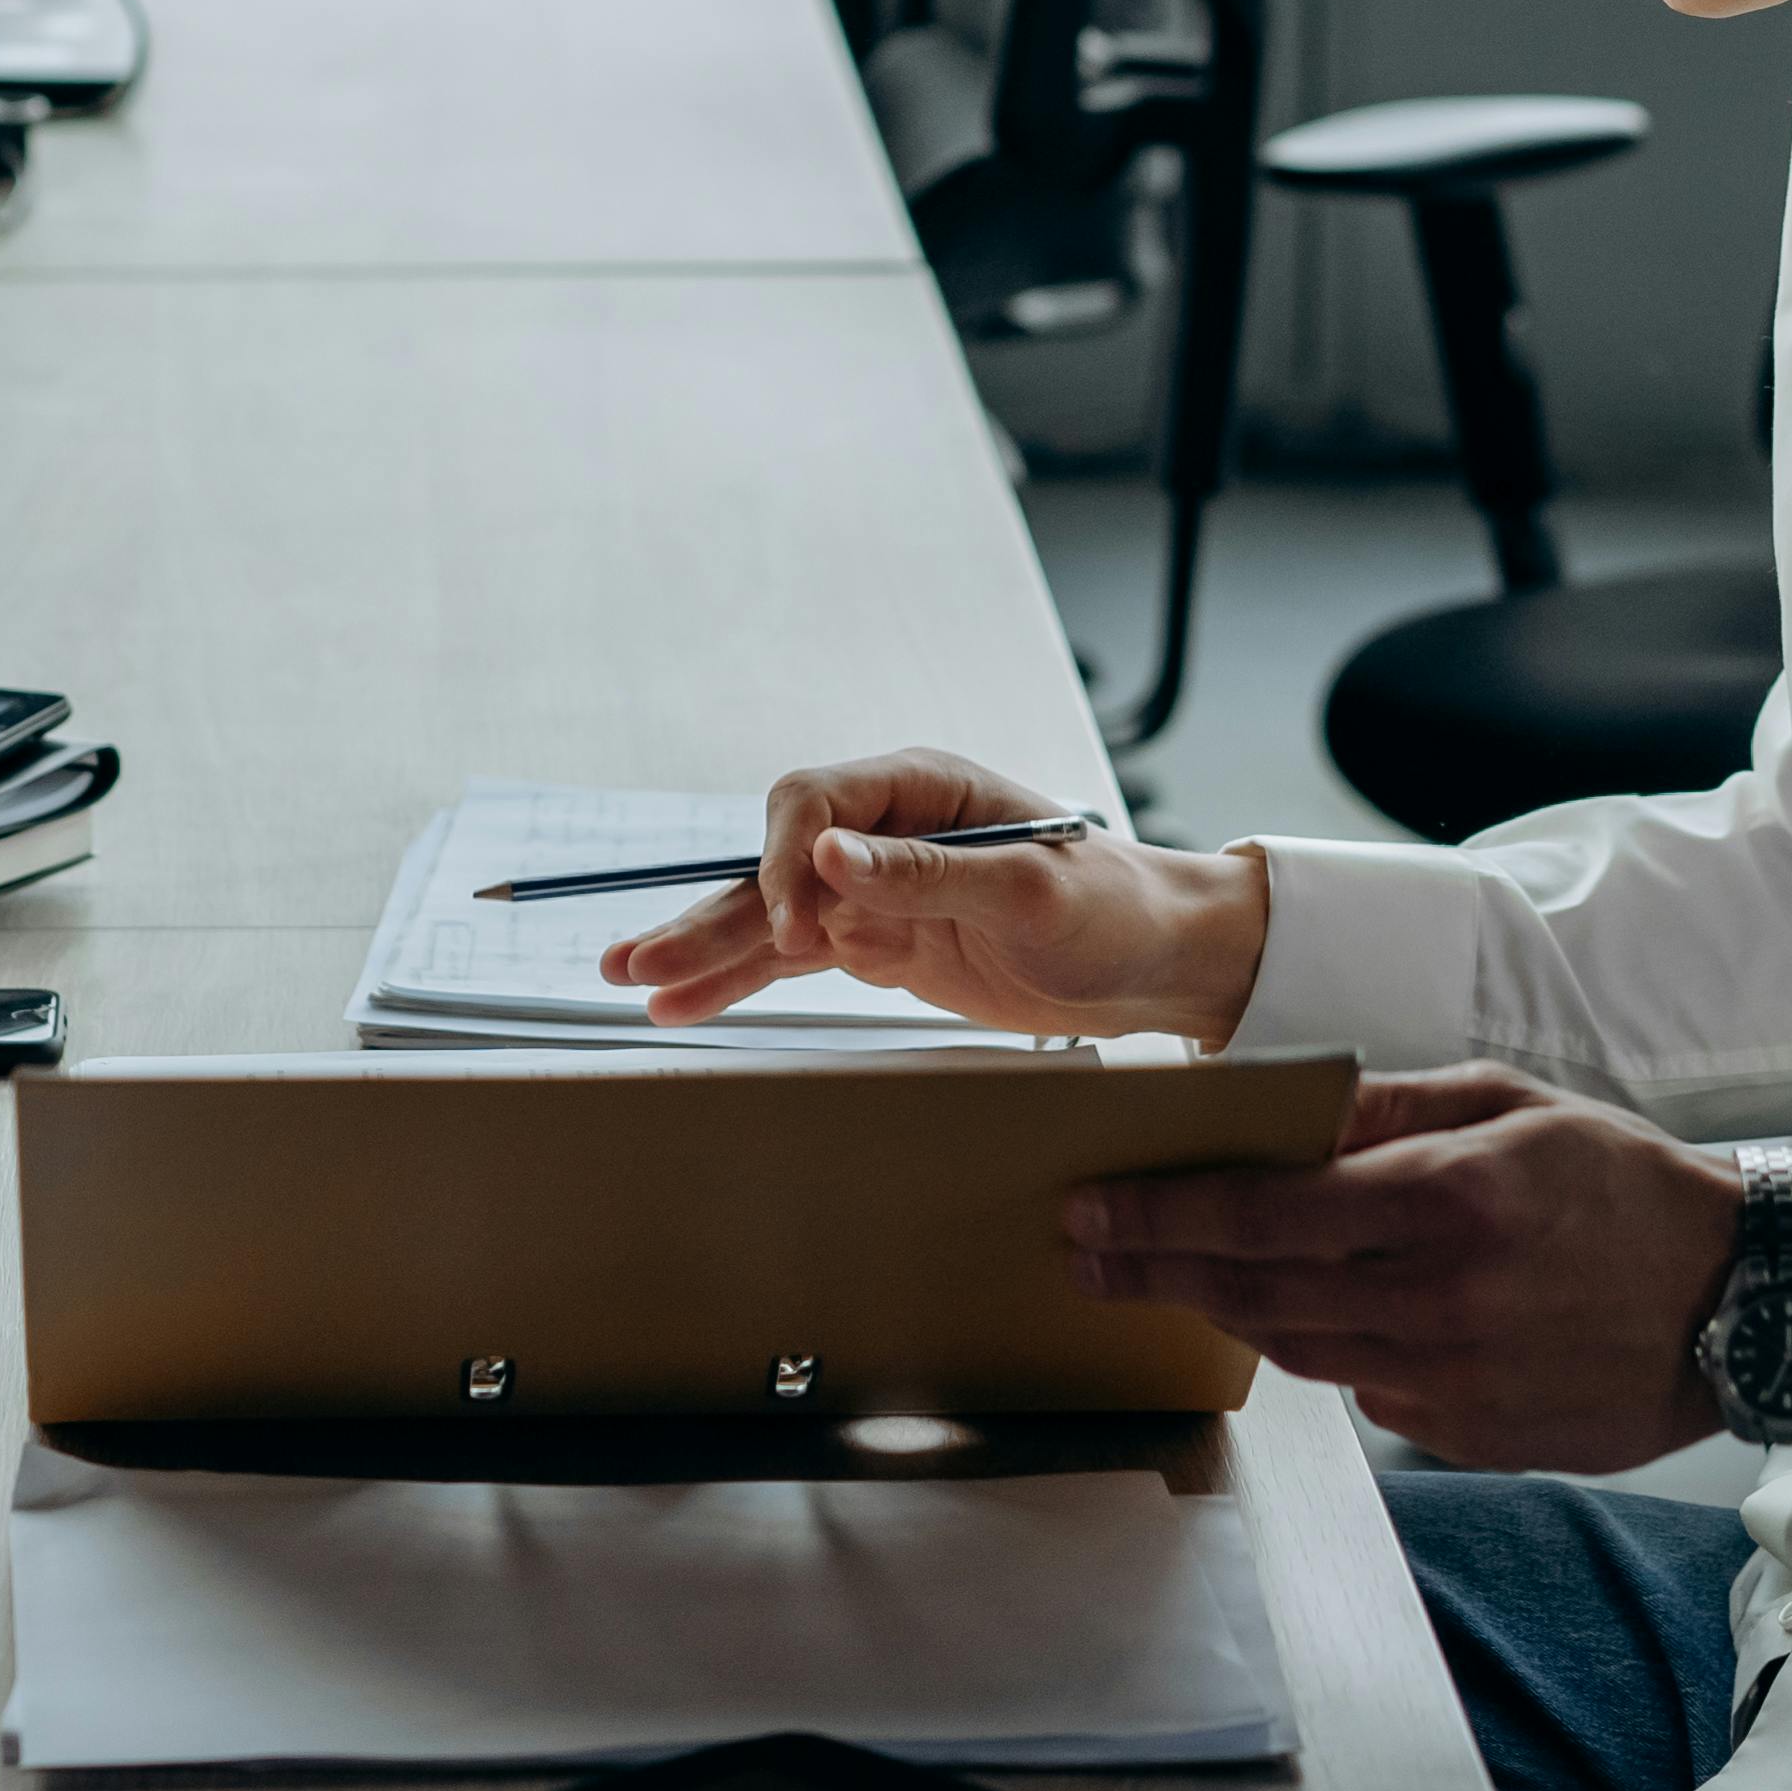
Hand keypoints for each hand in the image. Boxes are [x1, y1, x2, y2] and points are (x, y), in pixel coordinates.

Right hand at [604, 748, 1270, 1043]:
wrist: (1158, 965)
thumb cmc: (1113, 909)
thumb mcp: (1029, 892)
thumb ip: (925, 874)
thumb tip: (829, 855)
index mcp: (924, 789)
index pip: (817, 804)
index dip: (787, 862)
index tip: (793, 926)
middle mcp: (888, 831)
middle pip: (772, 861)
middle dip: (710, 908)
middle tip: (645, 958)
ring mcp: (877, 892)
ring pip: (769, 916)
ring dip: (703, 945)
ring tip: (633, 979)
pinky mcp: (880, 945)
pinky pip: (792, 960)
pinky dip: (739, 980)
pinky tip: (685, 1001)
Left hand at [1069, 1066, 1791, 1475]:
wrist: (1743, 1301)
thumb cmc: (1622, 1184)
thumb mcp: (1510, 1102)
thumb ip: (1388, 1108)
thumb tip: (1281, 1112)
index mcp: (1444, 1200)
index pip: (1259, 1215)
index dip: (1159, 1217)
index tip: (1089, 1211)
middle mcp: (1440, 1300)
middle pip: (1255, 1296)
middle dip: (1157, 1273)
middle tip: (1090, 1254)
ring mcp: (1455, 1381)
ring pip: (1300, 1353)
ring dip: (1233, 1315)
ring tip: (1184, 1279)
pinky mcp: (1474, 1438)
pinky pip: (1368, 1398)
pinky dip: (1335, 1355)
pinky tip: (1332, 1318)